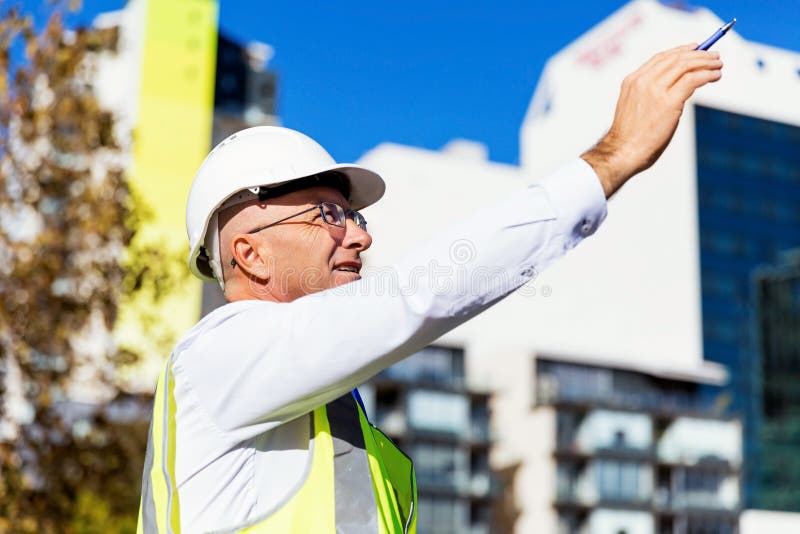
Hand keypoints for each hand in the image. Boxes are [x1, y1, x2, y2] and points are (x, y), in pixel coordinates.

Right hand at [582, 44, 722, 197]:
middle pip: (675, 58)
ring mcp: (655, 90)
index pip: (660, 58)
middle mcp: (643, 81)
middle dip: (698, 54)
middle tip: (713, 56)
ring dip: (705, 62)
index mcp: (632, 81)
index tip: (695, 49)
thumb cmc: (629, 137)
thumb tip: (677, 90)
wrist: (623, 152)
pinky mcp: (669, 102)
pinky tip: (715, 76)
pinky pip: (693, 80)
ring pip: (686, 65)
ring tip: (718, 66)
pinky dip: (707, 75)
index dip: (680, 51)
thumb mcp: (635, 107)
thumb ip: (650, 95)